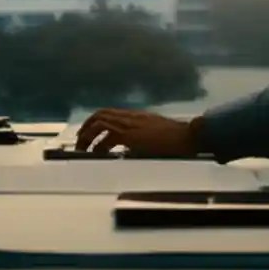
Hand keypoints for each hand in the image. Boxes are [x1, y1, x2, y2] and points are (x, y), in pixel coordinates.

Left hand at [74, 109, 198, 156]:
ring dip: (88, 137)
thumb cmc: (177, 138)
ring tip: (83, 151)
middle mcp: (130, 117)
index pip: (108, 113)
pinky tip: (97, 156)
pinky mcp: (130, 136)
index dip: (94, 121)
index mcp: (136, 116)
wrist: (188, 136)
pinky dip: (99, 147)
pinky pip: (107, 139)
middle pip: (99, 115)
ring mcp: (130, 125)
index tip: (88, 133)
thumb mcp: (155, 133)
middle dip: (86, 129)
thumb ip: (142, 137)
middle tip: (80, 143)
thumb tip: (130, 149)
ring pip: (99, 124)